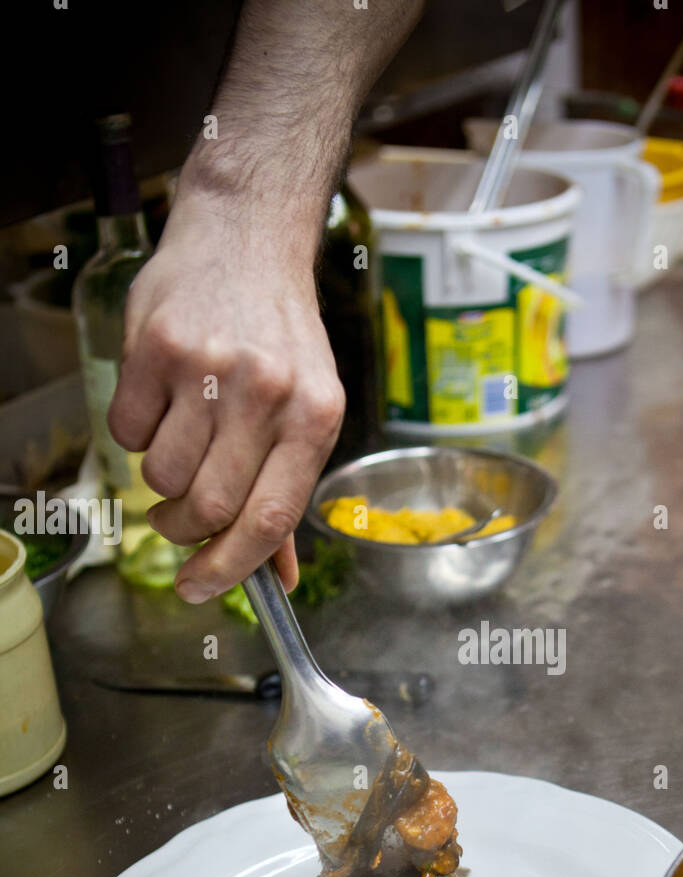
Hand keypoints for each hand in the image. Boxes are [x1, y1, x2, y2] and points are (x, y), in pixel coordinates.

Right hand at [108, 196, 344, 600]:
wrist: (246, 242)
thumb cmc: (280, 339)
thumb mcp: (307, 412)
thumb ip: (287, 495)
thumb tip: (279, 577)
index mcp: (315, 418)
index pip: (271, 517)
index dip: (232, 568)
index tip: (200, 590)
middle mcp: (267, 393)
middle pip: (209, 506)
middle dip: (184, 531)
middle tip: (178, 522)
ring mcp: (209, 367)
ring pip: (163, 475)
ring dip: (160, 482)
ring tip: (180, 445)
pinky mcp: (156, 347)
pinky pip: (128, 430)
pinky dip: (136, 436)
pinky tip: (161, 403)